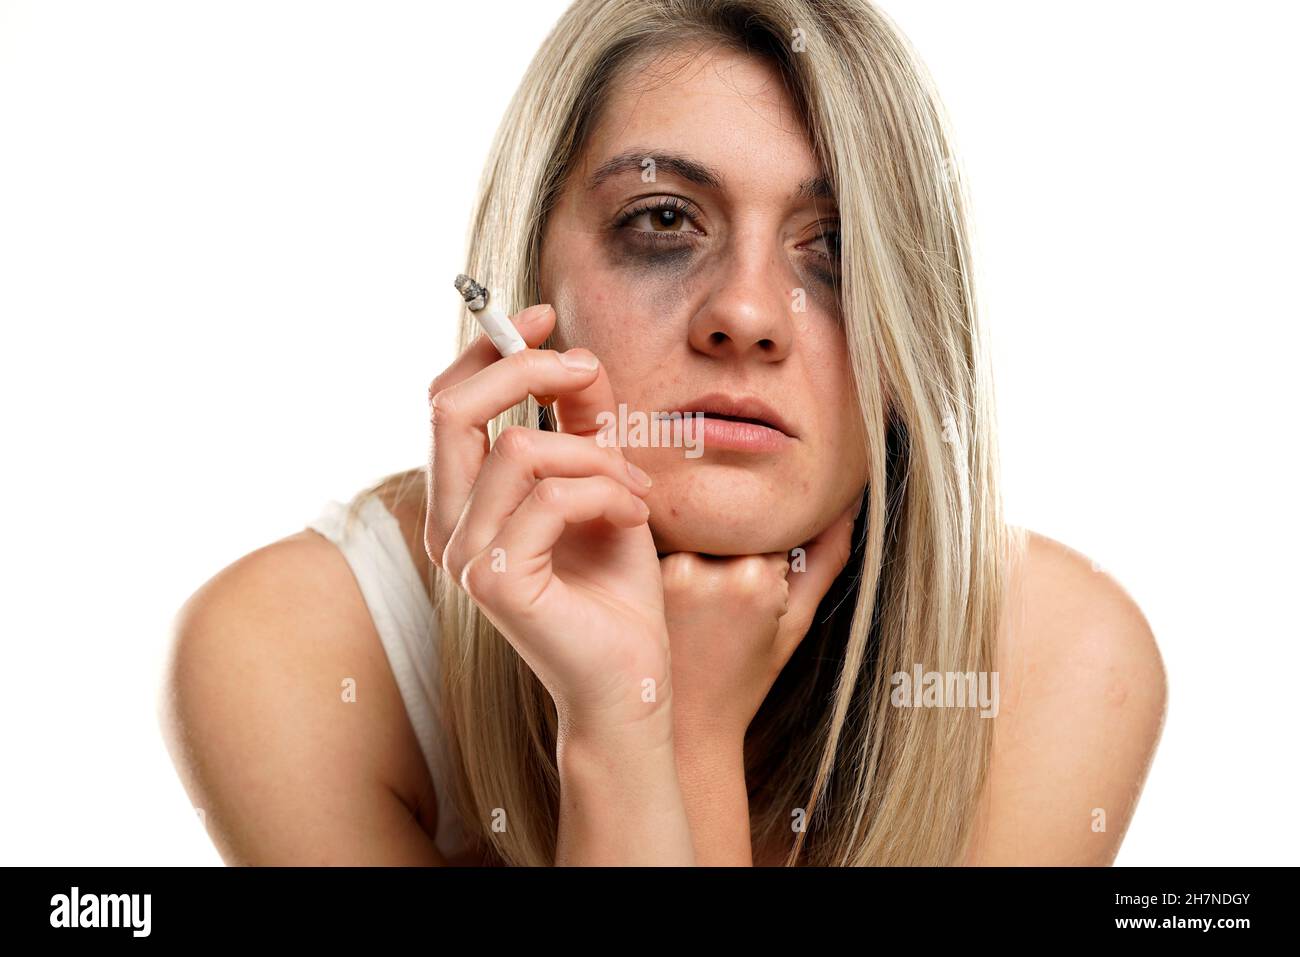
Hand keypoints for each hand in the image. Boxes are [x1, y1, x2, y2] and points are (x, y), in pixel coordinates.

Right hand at [425, 303, 669, 746]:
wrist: (631, 677)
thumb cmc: (616, 592)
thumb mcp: (604, 487)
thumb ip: (584, 427)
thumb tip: (579, 361)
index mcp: (465, 499)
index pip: (446, 401)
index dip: (490, 348)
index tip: (546, 317)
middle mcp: (448, 524)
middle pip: (452, 407)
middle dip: (527, 371)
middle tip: (590, 372)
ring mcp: (462, 555)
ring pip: (518, 449)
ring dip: (596, 456)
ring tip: (634, 492)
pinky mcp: (493, 580)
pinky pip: (551, 497)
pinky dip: (606, 494)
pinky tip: (631, 520)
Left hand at [660, 495, 860, 747]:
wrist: (684, 728)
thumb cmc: (744, 678)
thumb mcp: (796, 623)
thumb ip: (826, 557)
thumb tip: (849, 499)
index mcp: (758, 579)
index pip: (773, 520)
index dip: (774, 539)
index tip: (768, 569)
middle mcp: (711, 568)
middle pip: (733, 519)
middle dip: (738, 538)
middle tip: (728, 591)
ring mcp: (669, 571)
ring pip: (699, 526)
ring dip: (705, 542)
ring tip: (701, 597)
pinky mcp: (643, 578)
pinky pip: (669, 541)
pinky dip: (676, 552)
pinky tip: (677, 597)